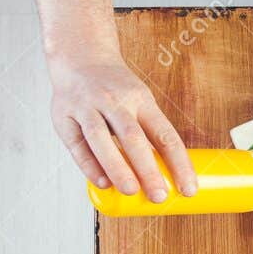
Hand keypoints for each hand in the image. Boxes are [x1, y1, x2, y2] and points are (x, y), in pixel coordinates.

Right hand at [47, 48, 195, 200]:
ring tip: (131, 191)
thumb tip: (168, 178)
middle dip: (147, 169)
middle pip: (133, 137)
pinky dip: (89, 165)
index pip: (165, 135)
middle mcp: (114, 101)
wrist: (81, 56)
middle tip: (159, 196)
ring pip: (101, 139)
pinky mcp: (64, 116)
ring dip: (117, 167)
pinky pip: (77, 144)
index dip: (179, 164)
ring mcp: (87, 106)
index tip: (188, 190)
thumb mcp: (141, 102)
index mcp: (141, 100)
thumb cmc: (117, 91)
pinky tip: (102, 182)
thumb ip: (150, 134)